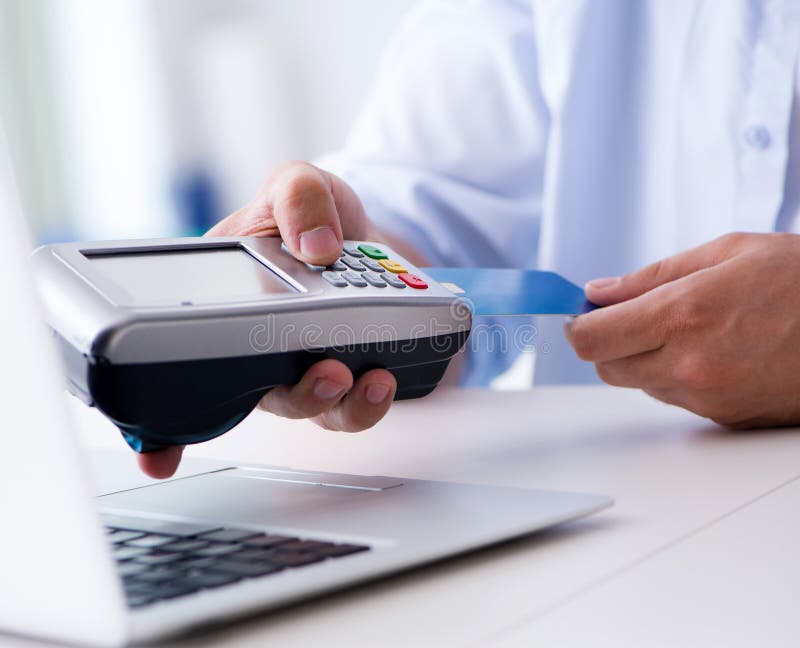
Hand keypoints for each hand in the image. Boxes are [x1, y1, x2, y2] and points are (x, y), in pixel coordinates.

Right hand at [138, 162, 403, 477]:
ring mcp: (309, 365)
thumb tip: (316, 246)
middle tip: (324, 372)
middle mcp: (264, 347)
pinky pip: (358, 403)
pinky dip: (373, 402)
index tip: (157, 458)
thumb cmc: (317, 218)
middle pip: (266, 395)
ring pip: (316, 407)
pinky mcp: (354, 374)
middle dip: (295, 394)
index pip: (190, 365)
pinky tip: (386, 380)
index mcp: (232, 305)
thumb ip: (298, 197)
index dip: (167, 422)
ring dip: (341, 403)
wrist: (371, 237)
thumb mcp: (302, 184)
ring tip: (370, 378)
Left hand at [564, 232, 799, 428]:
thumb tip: (598, 292)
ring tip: (689, 327)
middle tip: (632, 315)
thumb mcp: (725, 253)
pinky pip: (674, 397)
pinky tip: (712, 349)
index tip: (580, 313)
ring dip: (642, 358)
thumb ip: (650, 277)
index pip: (591, 338)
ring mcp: (708, 396)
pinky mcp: (724, 416)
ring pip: (638, 383)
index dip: (577, 325)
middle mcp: (689, 363)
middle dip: (608, 341)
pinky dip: (675, 375)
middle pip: (605, 366)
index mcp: (683, 314)